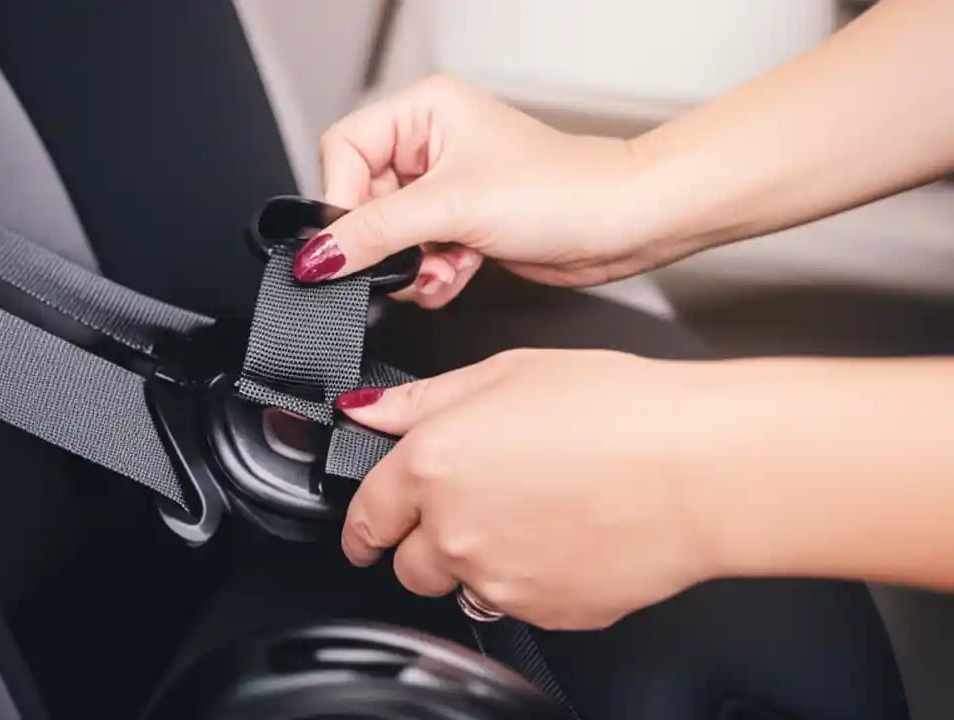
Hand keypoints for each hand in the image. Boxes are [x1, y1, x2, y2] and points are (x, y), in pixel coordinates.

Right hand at [299, 75, 664, 308]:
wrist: (621, 226)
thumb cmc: (563, 190)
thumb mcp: (451, 208)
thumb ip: (374, 232)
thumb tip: (316, 255)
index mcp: (422, 111)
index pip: (343, 151)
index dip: (341, 201)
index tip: (347, 244)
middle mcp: (429, 145)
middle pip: (362, 202)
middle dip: (385, 244)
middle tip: (406, 260)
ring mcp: (445, 188)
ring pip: (387, 238)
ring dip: (410, 266)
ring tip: (443, 268)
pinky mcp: (460, 226)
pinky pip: (414, 258)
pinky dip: (431, 276)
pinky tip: (458, 273)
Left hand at [335, 349, 721, 629]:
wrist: (699, 468)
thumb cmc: (616, 410)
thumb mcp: (506, 372)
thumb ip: (423, 400)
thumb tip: (368, 410)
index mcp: (433, 466)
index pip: (367, 518)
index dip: (365, 525)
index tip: (369, 531)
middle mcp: (454, 531)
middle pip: (409, 564)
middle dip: (426, 543)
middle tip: (474, 509)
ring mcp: (498, 579)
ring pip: (461, 588)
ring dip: (477, 564)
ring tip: (534, 517)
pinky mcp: (546, 612)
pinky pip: (517, 603)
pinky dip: (529, 580)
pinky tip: (568, 537)